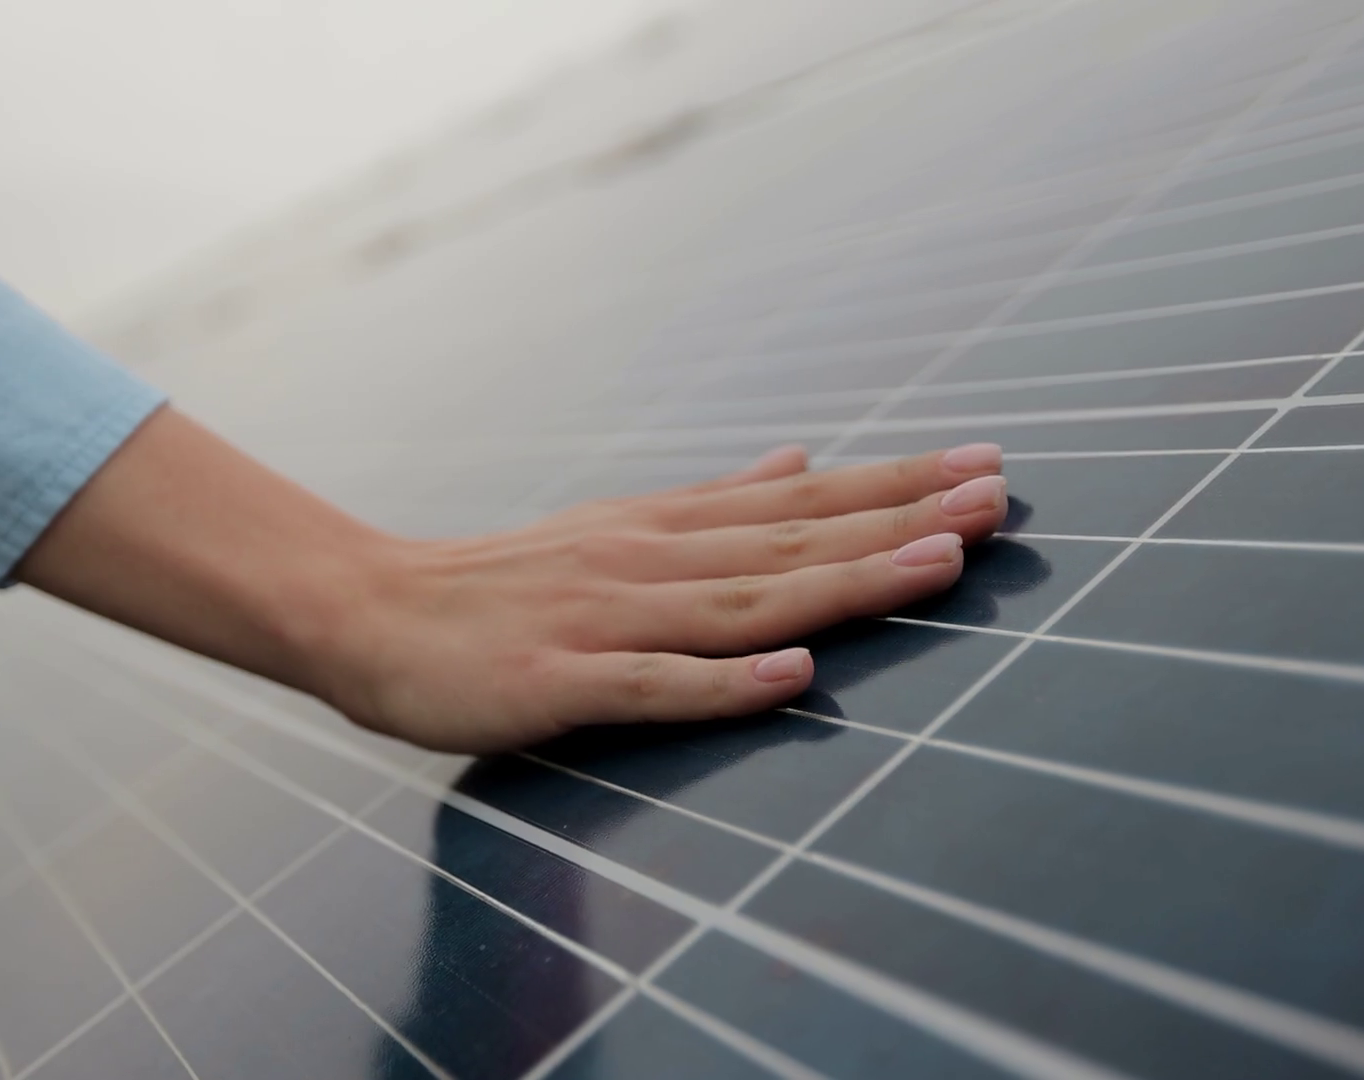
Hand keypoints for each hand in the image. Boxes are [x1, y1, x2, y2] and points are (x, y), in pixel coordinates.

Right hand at [18, 408, 1006, 752]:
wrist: (367, 612)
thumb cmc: (503, 580)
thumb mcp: (618, 521)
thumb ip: (716, 500)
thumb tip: (804, 460)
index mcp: (669, 527)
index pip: (804, 504)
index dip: (897, 488)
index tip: (984, 468)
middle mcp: (652, 561)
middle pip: (795, 543)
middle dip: (903, 519)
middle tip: (996, 499)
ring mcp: (609, 622)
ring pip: (744, 601)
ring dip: (843, 584)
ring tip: (936, 565)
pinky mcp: (562, 686)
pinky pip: (654, 688)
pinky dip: (725, 683)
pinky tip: (795, 680)